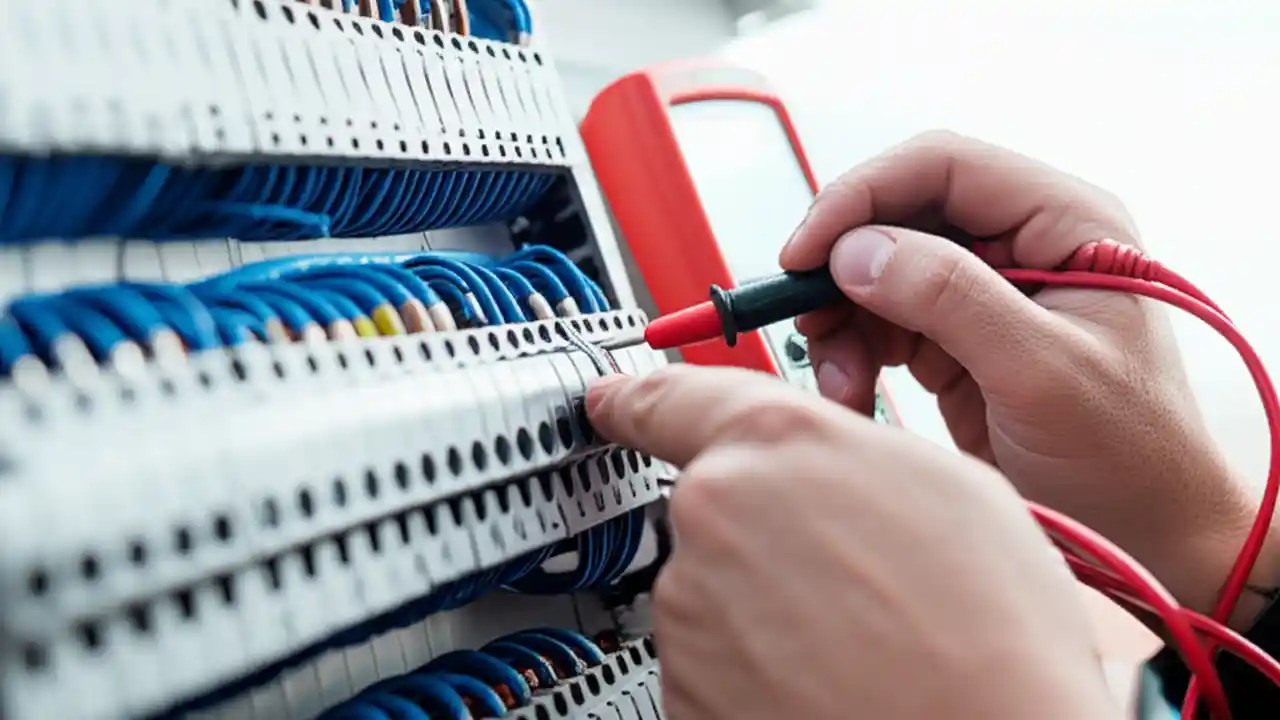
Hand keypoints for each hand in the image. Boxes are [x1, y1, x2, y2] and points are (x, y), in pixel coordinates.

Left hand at [587, 366, 1119, 719]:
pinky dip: (752, 670)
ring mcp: (690, 609)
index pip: (672, 397)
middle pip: (716, 507)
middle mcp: (714, 515)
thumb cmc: (993, 638)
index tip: (610, 402)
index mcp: (775, 444)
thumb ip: (844, 453)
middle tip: (850, 571)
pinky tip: (822, 678)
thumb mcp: (946, 485)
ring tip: (853, 637)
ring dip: (763, 606)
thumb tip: (822, 467)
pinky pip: (710, 660)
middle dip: (767, 530)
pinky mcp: (682, 689)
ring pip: (713, 588)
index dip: (635, 398)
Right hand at [782, 130, 1271, 624]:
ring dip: (843, 323)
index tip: (805, 251)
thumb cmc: (1128, 455)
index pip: (943, 167)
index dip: (862, 195)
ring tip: (842, 383)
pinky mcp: (958, 341)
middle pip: (900, 216)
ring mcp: (987, 293)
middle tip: (807, 322)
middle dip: (844, 269)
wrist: (1148, 538)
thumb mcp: (1041, 372)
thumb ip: (952, 298)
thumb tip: (857, 249)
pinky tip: (854, 395)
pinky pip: (882, 325)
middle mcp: (1022, 243)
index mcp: (1065, 222)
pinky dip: (855, 356)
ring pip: (879, 272)